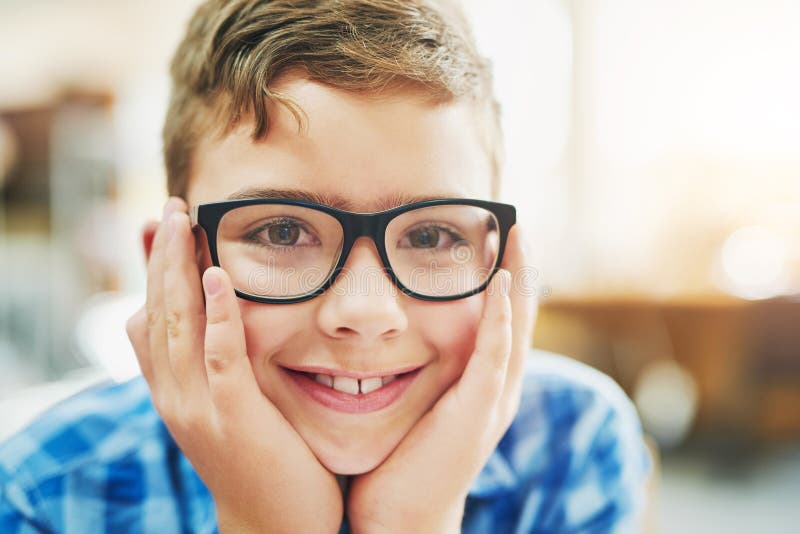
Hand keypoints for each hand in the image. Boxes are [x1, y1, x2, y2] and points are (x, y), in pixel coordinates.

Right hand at [126, 198, 342, 533]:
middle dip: (162, 255)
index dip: (152, 272)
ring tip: (184, 219)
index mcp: (174, 391)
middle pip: (157, 311)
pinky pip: (221, 355)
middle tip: (172, 205)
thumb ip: (217, 365)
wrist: (275, 526)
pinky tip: (219, 275)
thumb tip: (217, 319)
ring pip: (178, 324)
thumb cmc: (262, 462)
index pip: (150, 319)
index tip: (162, 226)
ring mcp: (199, 407)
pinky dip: (219, 313)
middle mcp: (175, 395)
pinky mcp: (234, 416)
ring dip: (178, 268)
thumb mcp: (228, 409)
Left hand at [346, 225, 535, 533]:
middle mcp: (496, 390)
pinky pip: (494, 354)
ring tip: (518, 237)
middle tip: (517, 225)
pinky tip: (500, 281)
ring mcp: (492, 401)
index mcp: (481, 387)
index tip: (497, 240)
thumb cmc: (398, 461)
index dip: (504, 282)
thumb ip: (413, 370)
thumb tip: (384, 335)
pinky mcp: (478, 412)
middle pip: (518, 318)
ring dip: (519, 280)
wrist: (399, 518)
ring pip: (515, 328)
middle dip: (521, 270)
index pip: (500, 323)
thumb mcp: (411, 403)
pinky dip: (500, 316)